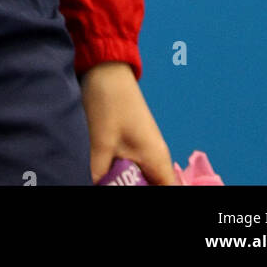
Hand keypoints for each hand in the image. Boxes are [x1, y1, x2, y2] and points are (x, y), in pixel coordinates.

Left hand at [79, 61, 177, 184]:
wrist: (104, 68)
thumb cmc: (109, 102)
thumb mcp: (101, 144)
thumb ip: (102, 174)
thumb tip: (96, 187)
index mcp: (157, 159)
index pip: (170, 191)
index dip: (160, 198)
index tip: (136, 195)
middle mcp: (156, 156)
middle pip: (153, 186)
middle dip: (137, 190)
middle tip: (113, 186)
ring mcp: (144, 148)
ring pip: (141, 178)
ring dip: (128, 183)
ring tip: (108, 181)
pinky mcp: (132, 142)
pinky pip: (132, 168)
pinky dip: (122, 175)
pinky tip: (106, 175)